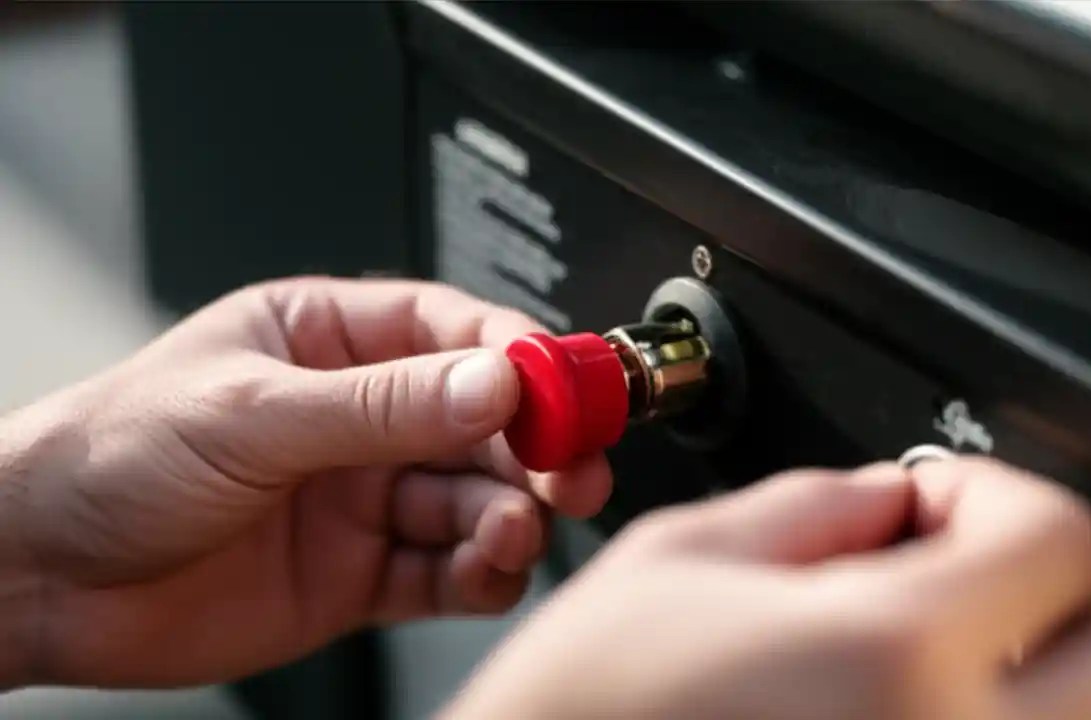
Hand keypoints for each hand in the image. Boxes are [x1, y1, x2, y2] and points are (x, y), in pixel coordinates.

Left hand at [0, 278, 611, 686]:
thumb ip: (380, 405)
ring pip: (476, 500)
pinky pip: (447, 571)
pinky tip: (489, 571)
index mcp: (332, 341)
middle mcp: (362, 417)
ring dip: (512, 516)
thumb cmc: (108, 456)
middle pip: (485, 421)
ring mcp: (366, 496)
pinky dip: (482, 575)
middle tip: (573, 471)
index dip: (522, 357)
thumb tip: (493, 383)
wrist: (39, 577)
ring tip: (513, 533)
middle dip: (537, 446)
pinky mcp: (363, 572)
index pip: (454, 333)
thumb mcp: (249, 411)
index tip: (567, 388)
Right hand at [443, 458, 1090, 719]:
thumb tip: (893, 497)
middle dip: (1060, 602)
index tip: (941, 504)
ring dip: (1044, 681)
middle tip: (966, 586)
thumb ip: (812, 505)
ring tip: (930, 661)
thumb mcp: (677, 560)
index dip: (1000, 495)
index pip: (1061, 537)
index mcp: (887, 656)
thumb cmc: (575, 719)